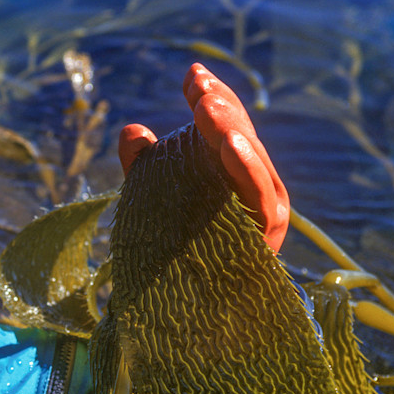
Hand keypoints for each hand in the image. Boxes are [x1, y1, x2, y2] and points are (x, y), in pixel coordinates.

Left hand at [118, 63, 289, 251]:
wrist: (185, 320)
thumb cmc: (175, 255)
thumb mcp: (155, 203)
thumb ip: (146, 168)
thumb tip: (130, 130)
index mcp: (234, 177)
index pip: (226, 130)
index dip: (213, 99)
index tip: (191, 74)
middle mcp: (255, 192)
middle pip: (241, 140)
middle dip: (221, 109)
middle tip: (197, 88)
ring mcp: (263, 215)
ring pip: (252, 164)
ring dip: (232, 132)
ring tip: (209, 108)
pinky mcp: (264, 240)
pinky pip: (259, 201)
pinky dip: (246, 170)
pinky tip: (230, 146)